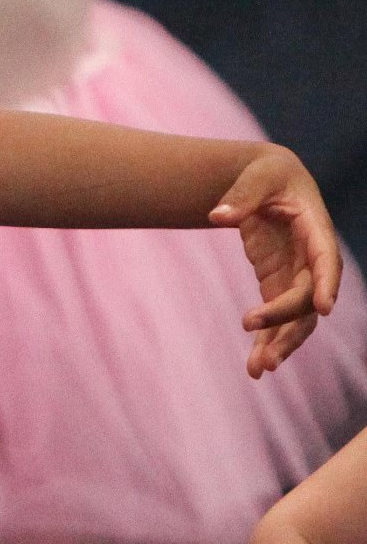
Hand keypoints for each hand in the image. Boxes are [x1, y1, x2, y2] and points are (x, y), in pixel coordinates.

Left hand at [209, 147, 342, 376]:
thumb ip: (241, 195)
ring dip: (280, 344)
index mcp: (315, 229)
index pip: (326, 260)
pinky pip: (278, 319)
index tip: (322, 309)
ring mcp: (297, 275)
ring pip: (297, 318)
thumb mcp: (257, 175)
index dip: (326, 284)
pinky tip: (254, 369)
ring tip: (259, 369)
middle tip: (258, 343)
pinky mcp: (279, 284)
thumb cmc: (266, 174)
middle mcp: (313, 259)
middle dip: (287, 323)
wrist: (266, 181)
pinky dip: (267, 341)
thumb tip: (216, 216)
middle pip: (307, 297)